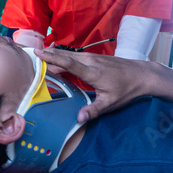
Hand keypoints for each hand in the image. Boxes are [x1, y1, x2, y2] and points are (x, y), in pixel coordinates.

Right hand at [38, 48, 156, 122]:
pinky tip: (57, 61)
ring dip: (54, 56)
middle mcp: (90, 61)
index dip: (52, 58)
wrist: (142, 74)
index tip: (38, 53)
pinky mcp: (94, 57)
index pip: (68, 63)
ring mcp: (92, 57)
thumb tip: (78, 119)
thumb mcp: (111, 103)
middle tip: (31, 55)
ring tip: (39, 57)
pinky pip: (75, 56)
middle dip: (48, 55)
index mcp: (92, 72)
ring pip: (69, 55)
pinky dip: (63, 57)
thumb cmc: (127, 90)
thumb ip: (93, 110)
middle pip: (64, 56)